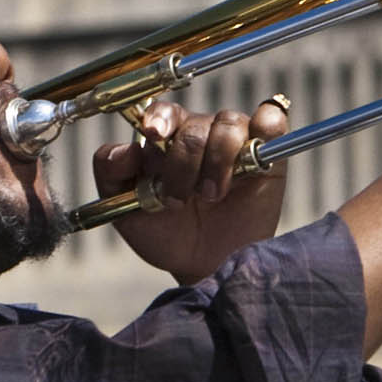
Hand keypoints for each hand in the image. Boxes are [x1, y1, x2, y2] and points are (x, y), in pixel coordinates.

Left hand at [92, 96, 291, 284]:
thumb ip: (110, 174)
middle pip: (195, 125)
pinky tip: (252, 155)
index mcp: (167, 138)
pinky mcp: (268, 157)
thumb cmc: (166, 236)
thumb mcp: (125, 210)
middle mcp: (202, 133)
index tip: (155, 135)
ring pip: (228, 124)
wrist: (204, 269)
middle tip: (178, 200)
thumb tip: (126, 148)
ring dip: (216, 162)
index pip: (164, 112)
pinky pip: (271, 121)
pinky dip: (266, 124)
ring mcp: (236, 143)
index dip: (160, 118)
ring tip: (210, 196)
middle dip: (183, 164)